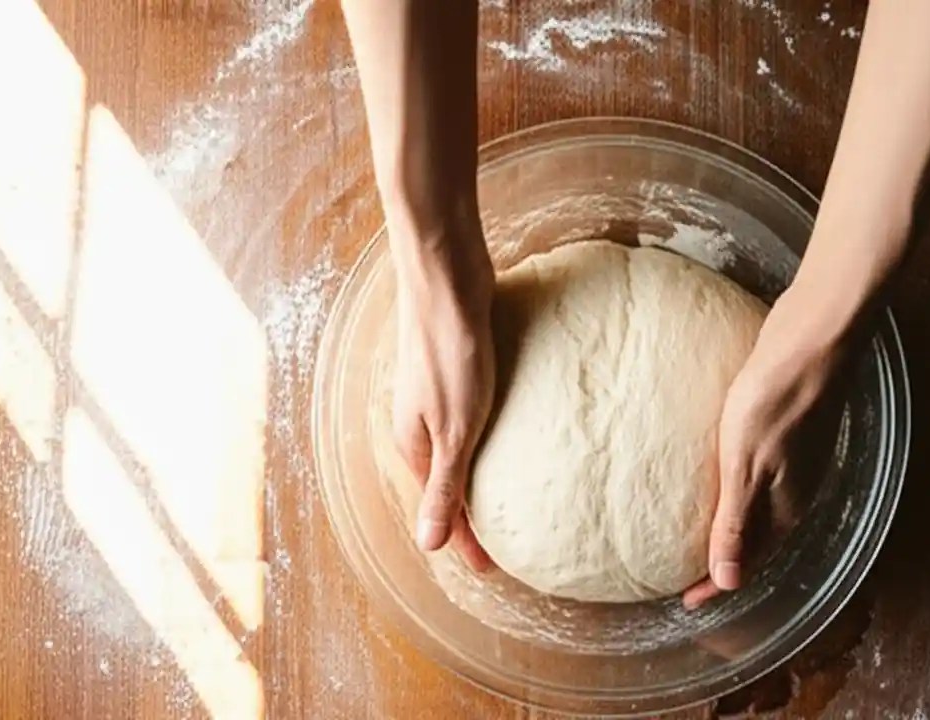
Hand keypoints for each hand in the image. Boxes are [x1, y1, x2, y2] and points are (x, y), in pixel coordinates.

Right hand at [391, 227, 495, 573]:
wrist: (446, 279)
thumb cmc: (451, 353)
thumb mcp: (453, 429)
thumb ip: (445, 486)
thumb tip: (427, 546)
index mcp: (415, 444)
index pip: (444, 507)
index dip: (469, 540)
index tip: (496, 569)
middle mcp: (419, 422)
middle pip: (448, 480)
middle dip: (472, 513)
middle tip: (507, 541)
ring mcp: (437, 394)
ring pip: (460, 447)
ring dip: (481, 474)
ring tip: (511, 495)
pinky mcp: (457, 368)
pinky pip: (475, 416)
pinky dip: (490, 438)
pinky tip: (514, 436)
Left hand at [683, 286, 846, 608]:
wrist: (815, 336)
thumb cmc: (777, 397)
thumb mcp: (747, 465)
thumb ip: (737, 522)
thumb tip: (728, 582)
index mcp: (786, 507)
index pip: (748, 561)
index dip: (715, 584)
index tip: (683, 603)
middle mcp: (796, 491)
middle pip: (756, 540)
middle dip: (723, 561)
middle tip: (683, 574)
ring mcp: (796, 460)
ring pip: (759, 507)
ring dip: (729, 525)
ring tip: (694, 532)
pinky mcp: (788, 431)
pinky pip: (759, 475)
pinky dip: (736, 490)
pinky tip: (714, 476)